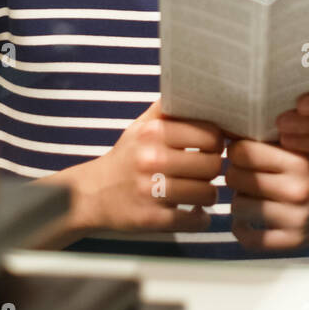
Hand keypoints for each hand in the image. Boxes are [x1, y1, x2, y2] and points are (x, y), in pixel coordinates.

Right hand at [69, 101, 223, 231]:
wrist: (91, 194)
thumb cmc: (126, 158)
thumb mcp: (140, 127)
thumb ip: (167, 108)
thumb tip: (196, 89)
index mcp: (153, 132)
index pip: (210, 134)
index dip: (217, 142)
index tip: (211, 147)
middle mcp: (152, 159)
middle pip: (213, 165)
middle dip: (214, 169)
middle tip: (206, 171)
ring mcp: (151, 191)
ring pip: (208, 193)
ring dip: (209, 195)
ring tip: (201, 191)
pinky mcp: (151, 219)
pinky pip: (195, 220)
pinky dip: (200, 219)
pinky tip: (195, 213)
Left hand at [225, 139, 308, 251]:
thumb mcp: (300, 147)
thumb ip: (270, 139)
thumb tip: (229, 132)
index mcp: (298, 161)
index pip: (243, 152)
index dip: (237, 150)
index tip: (242, 153)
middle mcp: (297, 191)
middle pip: (235, 177)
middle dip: (236, 173)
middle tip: (246, 173)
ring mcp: (296, 219)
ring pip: (238, 207)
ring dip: (240, 200)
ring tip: (252, 195)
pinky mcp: (293, 242)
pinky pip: (250, 239)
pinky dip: (243, 228)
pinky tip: (250, 219)